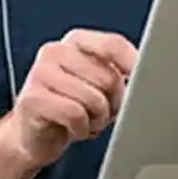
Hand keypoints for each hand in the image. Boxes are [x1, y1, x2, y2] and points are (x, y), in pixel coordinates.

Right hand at [3, 29, 137, 168]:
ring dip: (96, 119)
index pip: (113, 44)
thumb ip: (116, 72)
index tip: (144, 82)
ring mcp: (40, 73)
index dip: (134, 65)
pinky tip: (73, 128)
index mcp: (75, 42)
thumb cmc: (70, 108)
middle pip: (108, 77)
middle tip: (100, 113)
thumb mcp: (97, 85)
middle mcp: (55, 51)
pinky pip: (75, 114)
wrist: (32, 136)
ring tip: (85, 121)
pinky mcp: (32, 99)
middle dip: (112, 103)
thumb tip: (145, 75)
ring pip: (93, 98)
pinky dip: (81, 129)